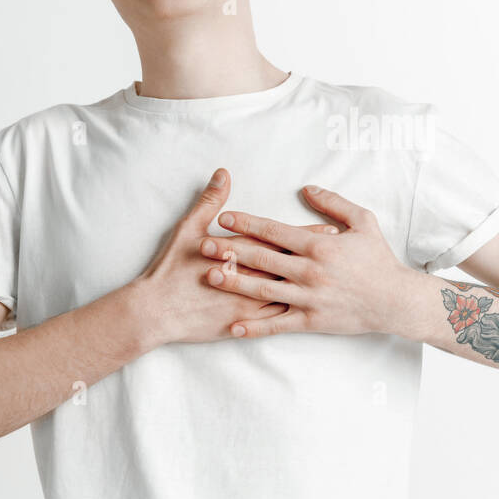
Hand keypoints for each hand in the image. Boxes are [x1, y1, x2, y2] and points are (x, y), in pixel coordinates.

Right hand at [127, 169, 338, 350]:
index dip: (308, 234)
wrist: (154, 312)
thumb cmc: (170, 269)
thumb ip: (209, 201)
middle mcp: (252, 279)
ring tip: (336, 279)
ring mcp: (250, 305)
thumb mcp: (188, 229)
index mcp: (243, 253)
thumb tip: (223, 175)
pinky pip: (276, 321)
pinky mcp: (243, 324)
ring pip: (290, 294)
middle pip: (295, 266)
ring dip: (313, 286)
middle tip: (344, 253)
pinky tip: (313, 310)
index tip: (331, 229)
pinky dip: (295, 313)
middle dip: (320, 260)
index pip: (283, 240)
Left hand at [198, 185, 416, 338]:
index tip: (224, 217)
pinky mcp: (311, 321)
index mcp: (319, 245)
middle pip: (262, 258)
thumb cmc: (379, 259)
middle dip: (230, 250)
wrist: (395, 300)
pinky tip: (233, 327)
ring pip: (263, 290)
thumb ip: (333, 203)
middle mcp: (309, 271)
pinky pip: (278, 325)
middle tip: (204, 245)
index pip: (274, 231)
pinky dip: (254, 328)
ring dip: (234, 283)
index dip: (246, 223)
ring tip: (210, 277)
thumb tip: (307, 188)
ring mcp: (308, 298)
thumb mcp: (363, 221)